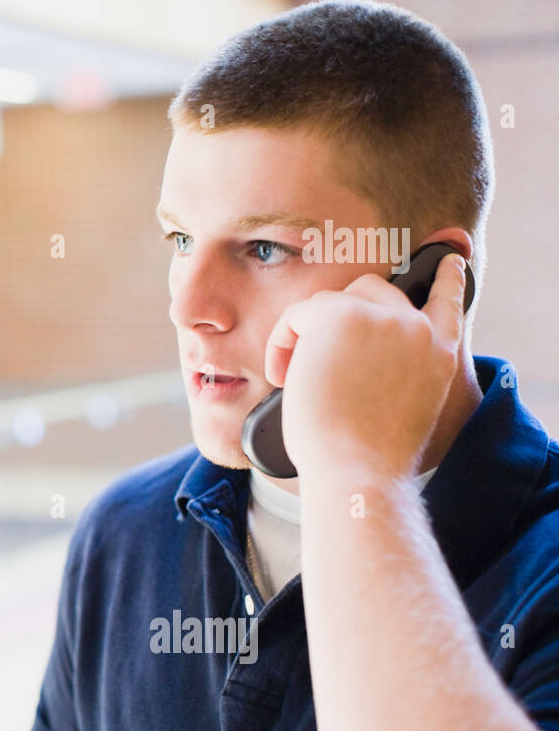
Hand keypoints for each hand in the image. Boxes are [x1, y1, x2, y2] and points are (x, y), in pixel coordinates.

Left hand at [264, 253, 467, 480]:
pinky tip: (281, 375)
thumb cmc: (368, 457)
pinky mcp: (342, 316)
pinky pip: (299, 315)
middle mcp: (418, 328)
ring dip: (306, 336)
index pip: (448, 300)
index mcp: (440, 352)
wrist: (357, 470)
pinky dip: (283, 343)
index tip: (447, 260)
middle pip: (372, 290)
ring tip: (292, 377)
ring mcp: (382, 318)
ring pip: (331, 301)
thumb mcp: (404, 407)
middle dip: (339, 316)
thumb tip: (356, 359)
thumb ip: (397, 370)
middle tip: (313, 356)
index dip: (445, 277)